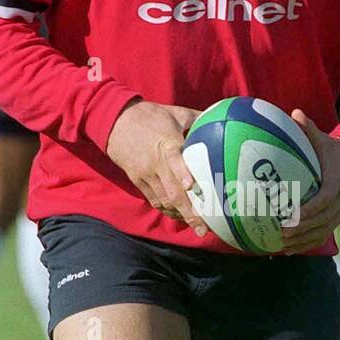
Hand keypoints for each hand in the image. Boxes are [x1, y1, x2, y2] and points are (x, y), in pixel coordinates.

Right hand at [106, 99, 207, 234]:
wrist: (116, 121)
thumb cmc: (151, 116)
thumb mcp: (175, 112)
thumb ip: (198, 119)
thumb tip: (222, 120)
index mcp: (166, 143)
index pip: (174, 160)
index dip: (183, 173)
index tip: (192, 186)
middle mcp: (155, 163)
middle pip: (172, 191)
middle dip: (189, 211)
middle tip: (203, 227)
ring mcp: (145, 174)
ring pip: (163, 200)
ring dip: (180, 215)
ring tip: (196, 227)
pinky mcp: (138, 181)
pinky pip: (154, 200)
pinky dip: (168, 210)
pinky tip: (181, 216)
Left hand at [281, 109, 339, 253]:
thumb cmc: (333, 150)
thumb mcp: (324, 139)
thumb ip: (309, 129)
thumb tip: (295, 113)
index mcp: (337, 181)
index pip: (325, 199)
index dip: (310, 210)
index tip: (292, 216)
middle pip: (324, 220)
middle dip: (303, 229)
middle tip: (282, 233)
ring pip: (323, 231)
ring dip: (304, 240)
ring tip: (282, 245)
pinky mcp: (336, 218)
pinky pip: (323, 234)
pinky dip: (308, 243)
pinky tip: (289, 250)